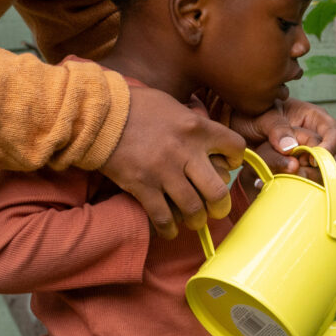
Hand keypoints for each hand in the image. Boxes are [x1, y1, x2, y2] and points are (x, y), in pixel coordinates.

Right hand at [101, 86, 244, 238]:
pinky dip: (169, 228)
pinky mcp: (142, 186)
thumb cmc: (137, 106)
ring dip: (196, 220)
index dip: (235, 159)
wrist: (99, 114)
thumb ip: (193, 123)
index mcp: (196, 127)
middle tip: (216, 208)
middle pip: (217, 191)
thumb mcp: (173, 105)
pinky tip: (169, 230)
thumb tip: (208, 141)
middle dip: (220, 205)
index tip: (227, 165)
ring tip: (193, 220)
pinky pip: (163, 217)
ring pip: (193, 209)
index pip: (235, 147)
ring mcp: (163, 171)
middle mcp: (185, 151)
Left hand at [230, 97, 335, 183]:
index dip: (330, 148)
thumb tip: (291, 148)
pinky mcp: (294, 174)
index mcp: (314, 120)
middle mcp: (316, 141)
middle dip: (316, 172)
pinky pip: (299, 187)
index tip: (312, 159)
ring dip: (298, 182)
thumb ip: (277, 128)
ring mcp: (306, 160)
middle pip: (335, 163)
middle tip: (293, 172)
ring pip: (319, 179)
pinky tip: (261, 183)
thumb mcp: (263, 115)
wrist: (235, 127)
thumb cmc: (253, 113)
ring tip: (272, 176)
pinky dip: (283, 189)